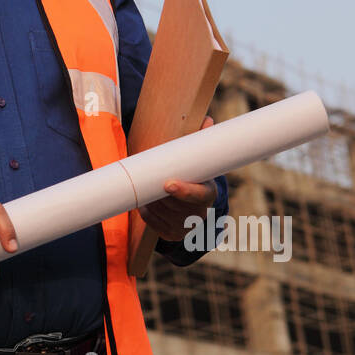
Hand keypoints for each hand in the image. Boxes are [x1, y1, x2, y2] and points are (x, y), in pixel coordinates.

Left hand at [138, 116, 217, 240]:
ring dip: (150, 201)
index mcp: (208, 194)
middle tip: (149, 181)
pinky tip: (145, 201)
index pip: (199, 196)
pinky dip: (146, 211)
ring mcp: (184, 227)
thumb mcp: (199, 160)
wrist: (191, 206)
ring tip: (146, 188)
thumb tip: (207, 120)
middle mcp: (199, 214)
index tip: (168, 184)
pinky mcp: (170, 234)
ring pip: (161, 213)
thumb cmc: (193, 176)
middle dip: (160, 194)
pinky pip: (151, 222)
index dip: (184, 191)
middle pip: (175, 205)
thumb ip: (200, 141)